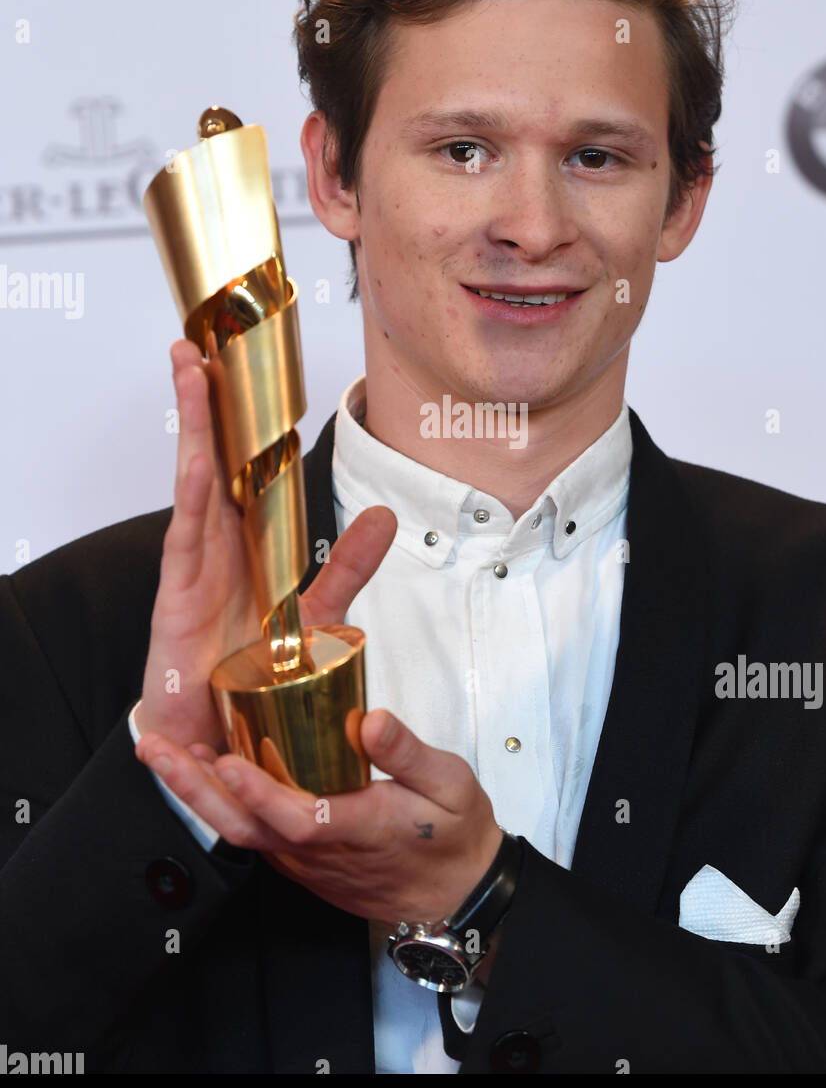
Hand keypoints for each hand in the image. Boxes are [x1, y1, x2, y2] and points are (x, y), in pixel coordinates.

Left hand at [136, 709, 503, 924]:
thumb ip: (409, 753)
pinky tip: (205, 776)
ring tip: (165, 754)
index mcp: (361, 828)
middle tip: (156, 749)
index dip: (258, 792)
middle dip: (195, 788)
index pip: (299, 816)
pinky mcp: (303, 863)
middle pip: (247, 827)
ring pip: (243, 834)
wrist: (457, 896)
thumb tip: (373, 721)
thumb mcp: (451, 784)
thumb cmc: (455, 836)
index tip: (225, 761)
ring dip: (200, 796)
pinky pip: (254, 837)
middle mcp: (322, 851)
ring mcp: (307, 862)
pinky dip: (222, 806)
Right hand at [137, 339, 396, 749]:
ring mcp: (192, 570)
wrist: (214, 745)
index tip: (242, 364)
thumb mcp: (315, 617)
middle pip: (211, 460)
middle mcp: (215, 549)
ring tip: (189, 371)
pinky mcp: (178, 601)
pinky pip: (187, 540)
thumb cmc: (250, 677)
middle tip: (199, 341)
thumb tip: (383, 515)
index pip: (244, 468)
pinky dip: (192, 499)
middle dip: (205, 402)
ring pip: (193, 484)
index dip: (243, 418)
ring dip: (192, 427)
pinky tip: (197, 458)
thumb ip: (347, 568)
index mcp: (246, 546)